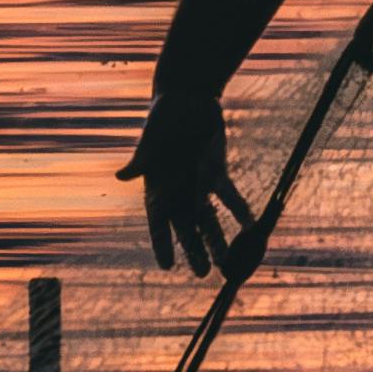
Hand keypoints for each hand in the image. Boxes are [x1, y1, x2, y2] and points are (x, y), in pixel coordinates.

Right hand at [122, 99, 240, 274]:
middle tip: (203, 273)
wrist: (187, 98)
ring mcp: (197, 186)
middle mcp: (177, 193)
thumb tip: (122, 176)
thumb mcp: (151, 138)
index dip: (162, 244)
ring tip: (228, 264)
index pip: (158, 223)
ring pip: (208, 220)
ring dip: (217, 240)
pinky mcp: (217, 174)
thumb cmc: (162, 117)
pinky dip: (238, 210)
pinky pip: (228, 196)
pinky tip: (250, 225)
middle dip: (194, 251)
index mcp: (156, 189)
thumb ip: (141, 160)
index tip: (167, 266)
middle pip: (185, 229)